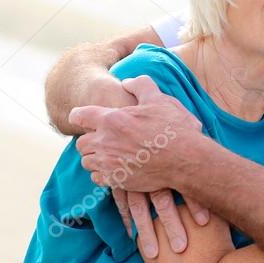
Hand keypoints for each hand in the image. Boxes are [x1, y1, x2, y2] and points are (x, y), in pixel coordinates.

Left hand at [72, 76, 209, 253]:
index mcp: (111, 119)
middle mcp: (105, 142)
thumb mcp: (159, 99)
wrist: (185, 160)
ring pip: (87, 162)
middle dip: (90, 140)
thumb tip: (126, 81)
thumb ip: (140, 85)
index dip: (80, 116)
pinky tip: (116, 168)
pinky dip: (103, 174)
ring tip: (111, 154)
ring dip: (95, 158)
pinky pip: (96, 178)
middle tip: (105, 138)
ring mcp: (109, 163)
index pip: (78, 116)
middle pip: (80, 142)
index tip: (85, 118)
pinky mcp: (116, 181)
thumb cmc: (173, 128)